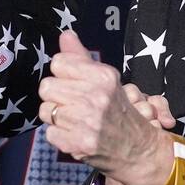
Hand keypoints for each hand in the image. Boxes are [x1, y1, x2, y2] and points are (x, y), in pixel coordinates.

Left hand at [38, 29, 174, 184]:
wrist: (138, 150)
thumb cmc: (118, 111)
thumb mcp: (106, 80)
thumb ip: (81, 57)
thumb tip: (66, 34)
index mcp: (103, 76)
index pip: (58, 63)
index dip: (62, 74)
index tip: (73, 84)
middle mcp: (96, 96)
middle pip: (46, 86)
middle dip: (56, 96)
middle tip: (72, 104)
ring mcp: (88, 121)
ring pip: (46, 110)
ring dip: (57, 117)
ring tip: (74, 120)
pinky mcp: (80, 143)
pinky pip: (50, 133)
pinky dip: (60, 136)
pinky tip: (75, 134)